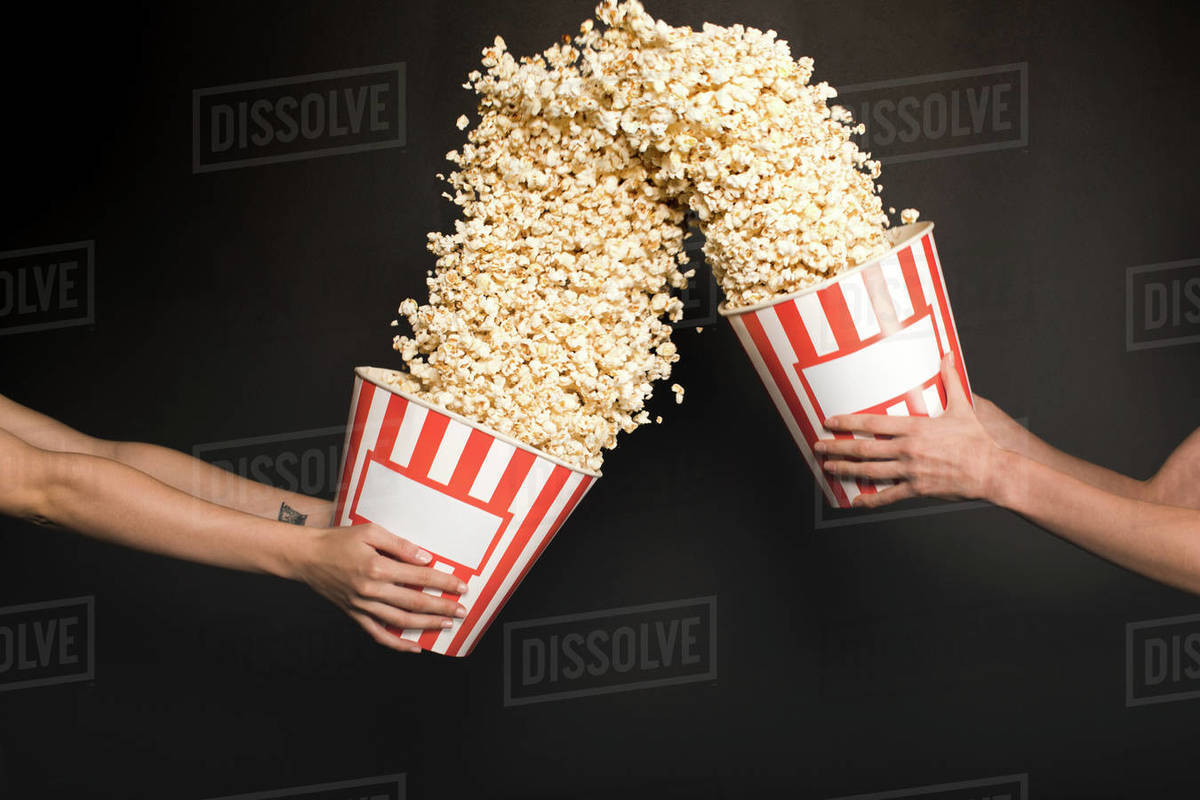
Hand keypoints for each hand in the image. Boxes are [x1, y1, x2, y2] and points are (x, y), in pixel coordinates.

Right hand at [295, 523, 466, 652]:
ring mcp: (362, 606)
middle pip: (414, 602)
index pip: (419, 576)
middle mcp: (371, 590)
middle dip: (442, 607)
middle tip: (462, 610)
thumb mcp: (371, 532)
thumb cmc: (339, 540)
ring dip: (426, 625)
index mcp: (377, 567)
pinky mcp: (355, 615)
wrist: (307, 557)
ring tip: (446, 625)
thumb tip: (425, 558)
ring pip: (401, 621)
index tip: (460, 586)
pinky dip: (397, 643)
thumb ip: (400, 545)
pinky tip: (414, 647)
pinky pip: (378, 634)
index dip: (443, 582)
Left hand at [815, 353, 1001, 507]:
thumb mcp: (963, 407)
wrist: (992, 471)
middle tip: (818, 446)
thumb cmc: (977, 440)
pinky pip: (889, 496)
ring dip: (846, 470)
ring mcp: (911, 471)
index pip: (872, 423)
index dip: (847, 422)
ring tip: (828, 468)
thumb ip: (951, 380)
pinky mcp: (918, 488)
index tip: (829, 421)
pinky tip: (857, 501)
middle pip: (864, 448)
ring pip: (870, 472)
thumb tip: (947, 355)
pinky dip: (871, 499)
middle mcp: (908, 449)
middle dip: (837, 448)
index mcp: (915, 428)